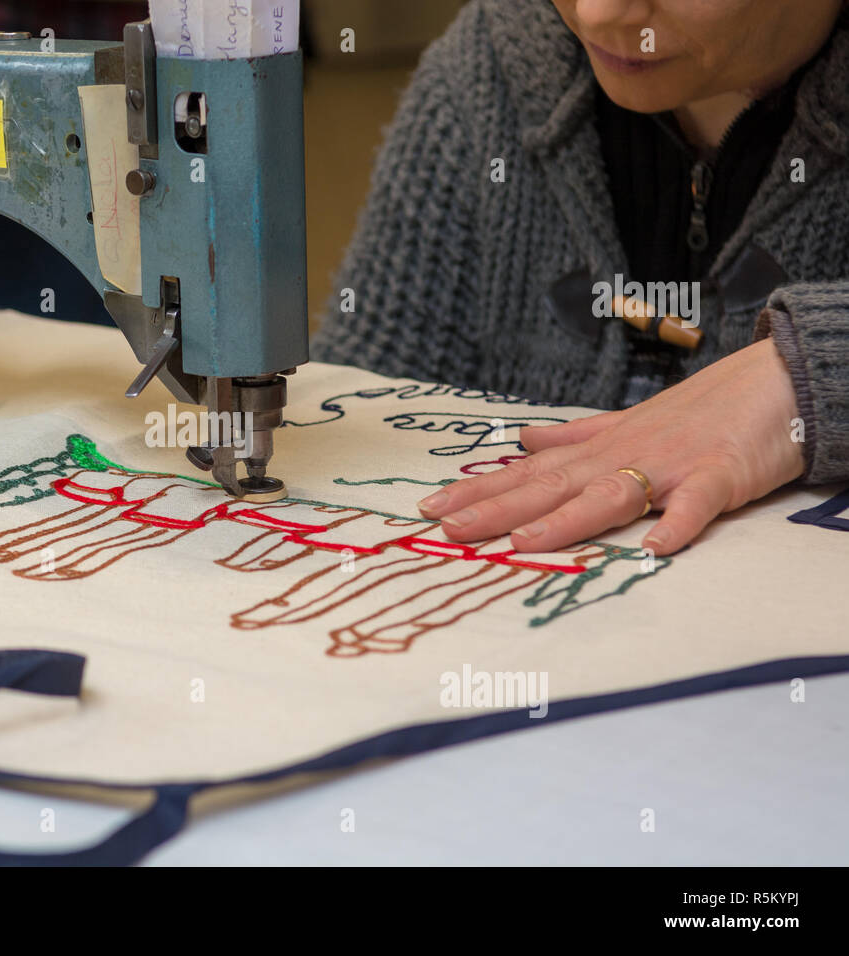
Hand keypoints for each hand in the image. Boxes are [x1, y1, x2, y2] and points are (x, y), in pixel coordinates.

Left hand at [416, 339, 804, 554]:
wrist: (772, 382)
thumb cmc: (696, 412)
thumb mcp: (624, 423)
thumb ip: (574, 437)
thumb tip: (524, 440)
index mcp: (597, 452)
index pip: (525, 475)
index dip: (477, 492)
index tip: (428, 509)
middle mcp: (621, 458)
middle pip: (550, 488)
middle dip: (497, 510)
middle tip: (447, 529)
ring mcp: (668, 468)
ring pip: (609, 496)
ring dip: (566, 519)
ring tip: (523, 543)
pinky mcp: (717, 477)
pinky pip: (696, 505)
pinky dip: (678, 526)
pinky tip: (654, 550)